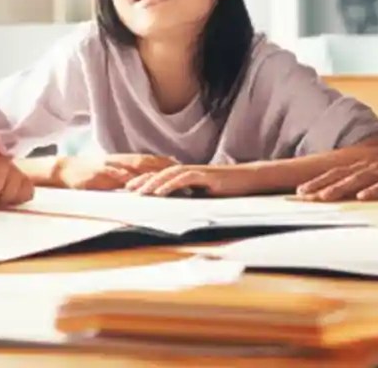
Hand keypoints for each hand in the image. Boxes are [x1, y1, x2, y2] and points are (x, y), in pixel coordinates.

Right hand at [55, 154, 176, 189]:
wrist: (66, 170)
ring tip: (163, 173)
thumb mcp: (109, 174)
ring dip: (148, 169)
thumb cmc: (88, 174)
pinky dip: (124, 177)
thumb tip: (140, 182)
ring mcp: (109, 166)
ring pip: (131, 166)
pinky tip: (133, 180)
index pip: (146, 159)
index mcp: (122, 161)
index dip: (162, 160)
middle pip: (144, 161)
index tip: (179, 163)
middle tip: (179, 167)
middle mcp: (118, 161)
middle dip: (162, 164)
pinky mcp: (98, 173)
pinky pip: (113, 174)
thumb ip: (125, 176)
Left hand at [125, 164, 255, 196]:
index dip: (146, 180)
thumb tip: (178, 207)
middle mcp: (189, 170)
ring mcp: (197, 171)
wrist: (250, 179)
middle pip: (161, 172)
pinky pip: (184, 178)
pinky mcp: (206, 176)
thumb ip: (192, 197)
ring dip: (152, 183)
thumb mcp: (206, 195)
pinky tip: (159, 192)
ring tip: (138, 192)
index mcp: (188, 175)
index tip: (131, 188)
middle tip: (126, 189)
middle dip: (142, 180)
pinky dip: (170, 184)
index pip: (162, 176)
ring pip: (169, 174)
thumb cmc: (230, 189)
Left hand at [296, 149, 377, 201]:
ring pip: (360, 179)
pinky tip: (363, 198)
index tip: (299, 191)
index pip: (337, 172)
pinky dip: (375, 190)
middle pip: (343, 175)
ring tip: (325, 197)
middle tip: (303, 196)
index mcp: (368, 164)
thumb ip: (368, 181)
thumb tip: (348, 193)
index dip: (318, 180)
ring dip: (342, 188)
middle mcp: (375, 164)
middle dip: (321, 185)